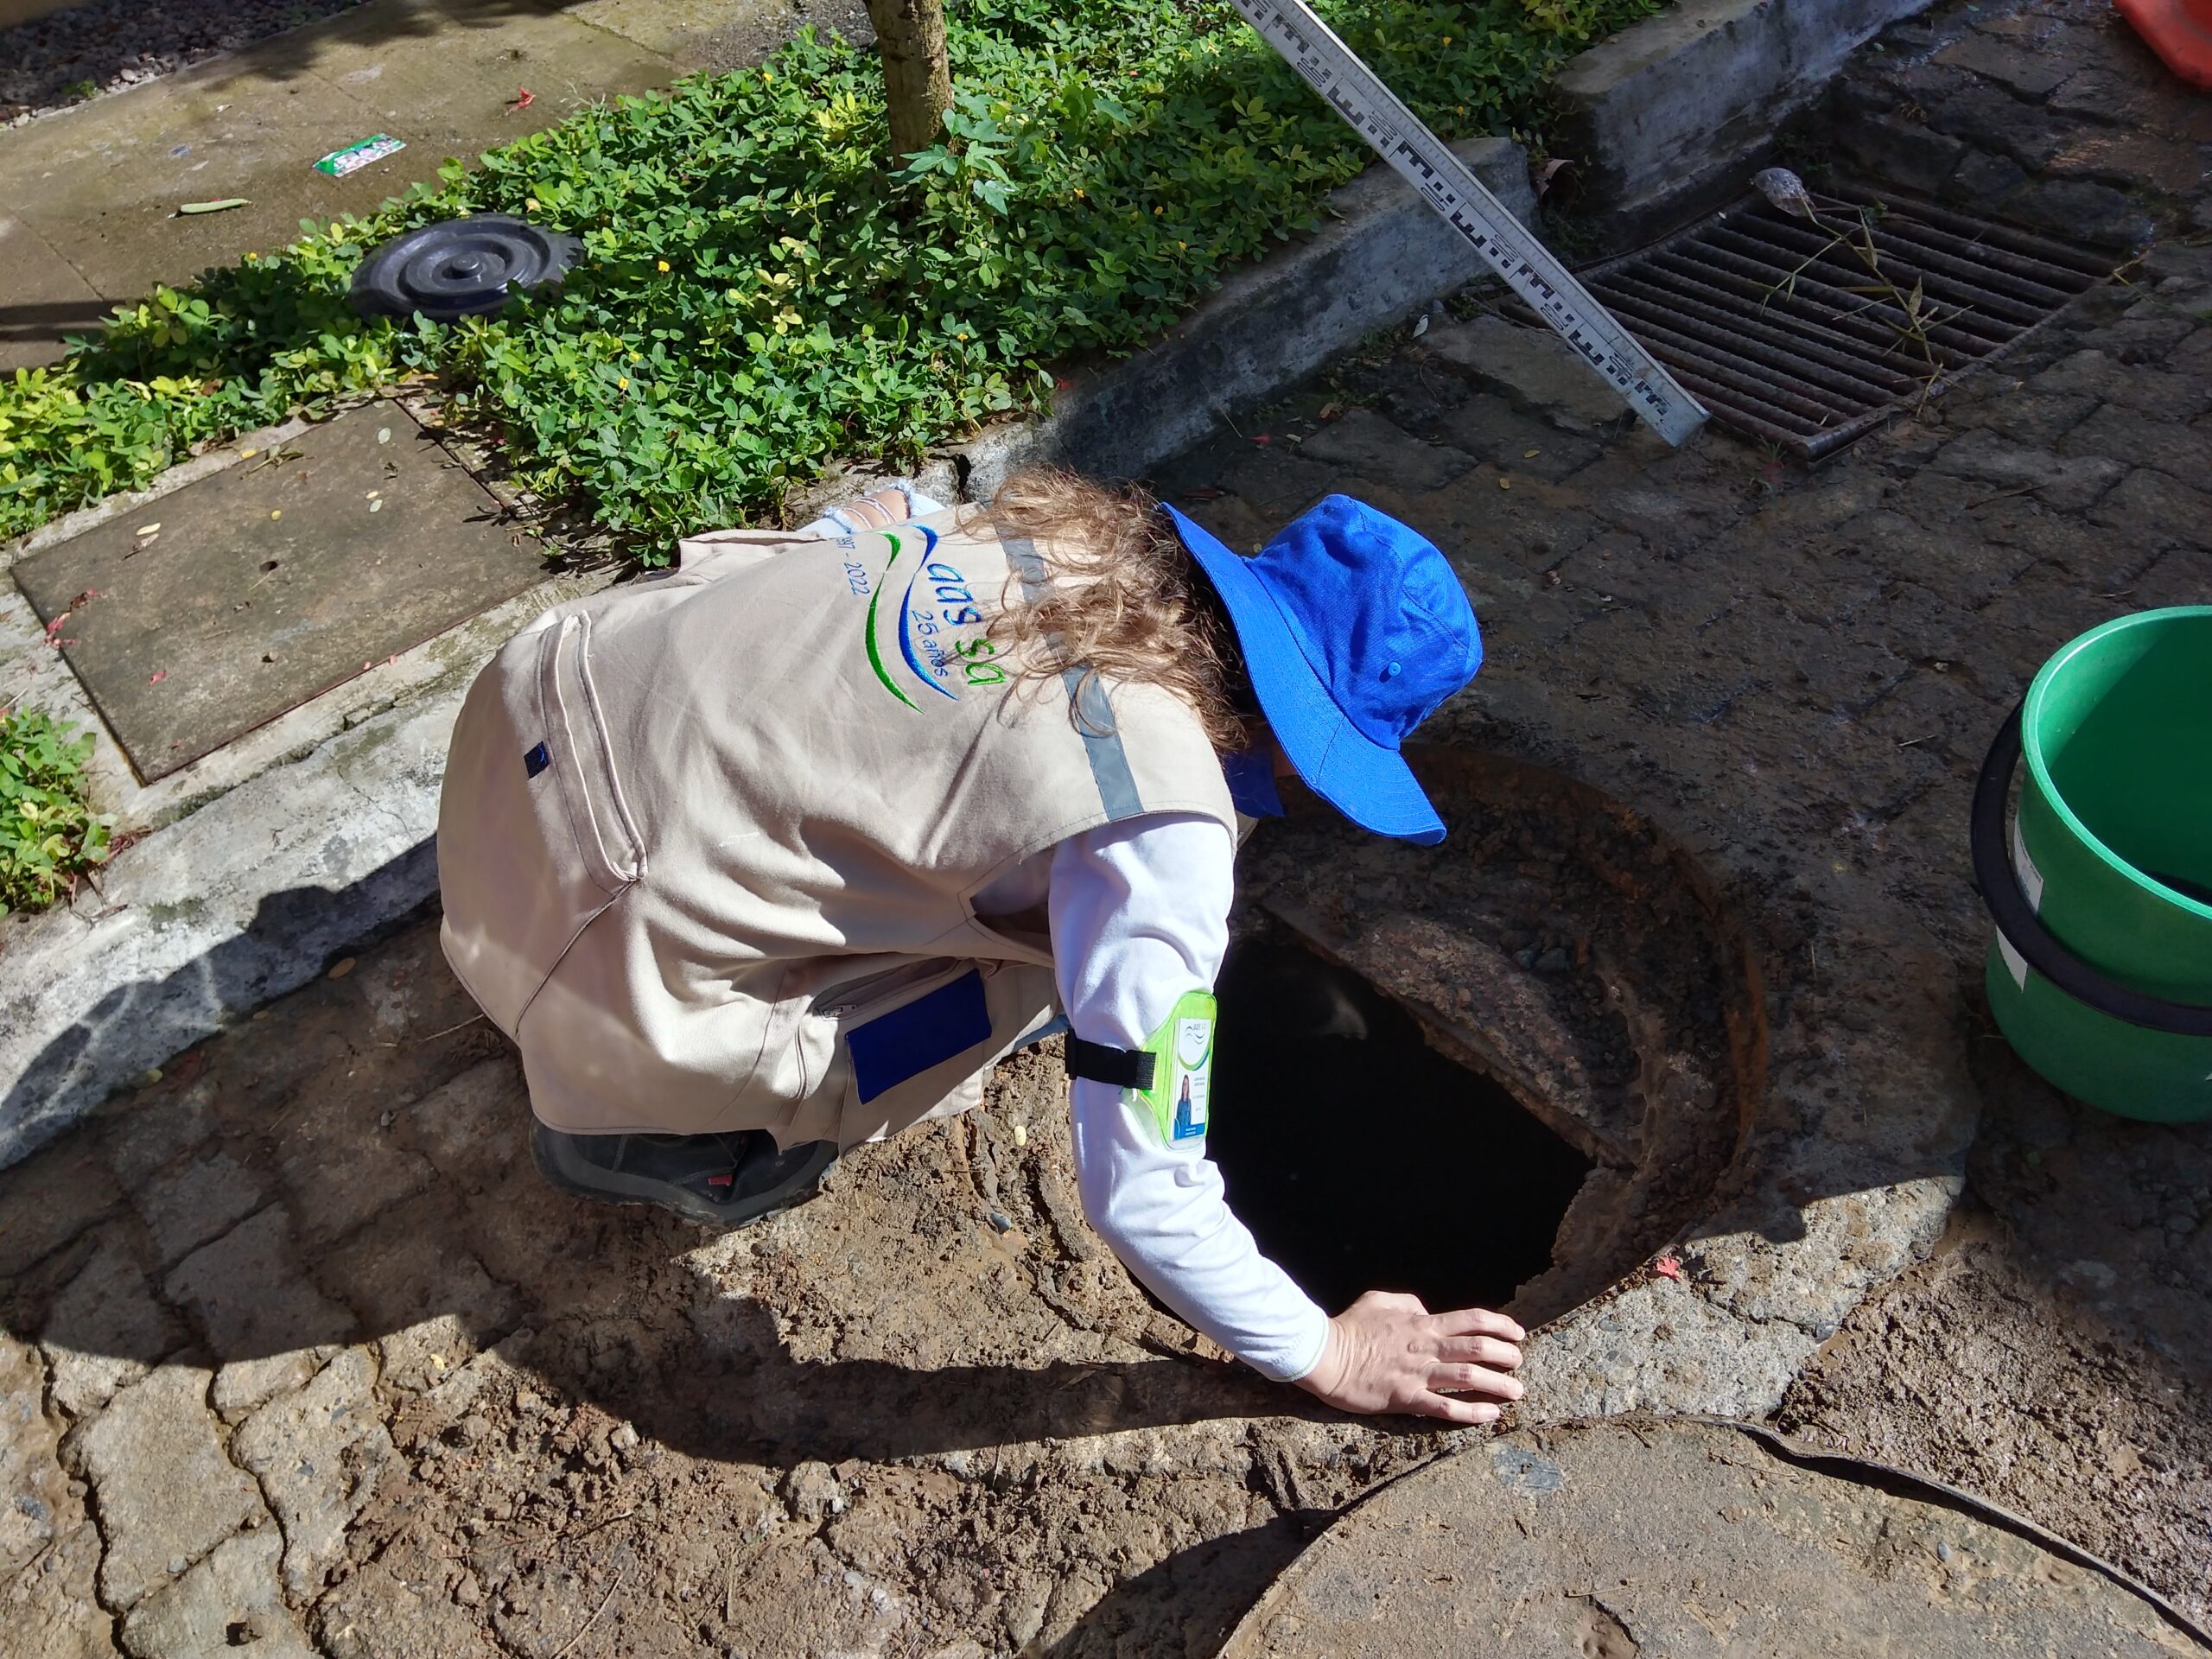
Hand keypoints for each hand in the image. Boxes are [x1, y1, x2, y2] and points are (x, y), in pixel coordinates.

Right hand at [1293, 1290, 1525, 1424]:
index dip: (1499, 1325)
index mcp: (1421, 1324)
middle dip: (1505, 1354)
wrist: (1325, 1355)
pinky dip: (1471, 1412)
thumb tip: (1425, 1308)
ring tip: (1517, 1390)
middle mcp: (1426, 1348)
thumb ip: (1407, 1302)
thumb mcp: (1379, 1300)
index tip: (1517, 1333)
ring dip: (1498, 1384)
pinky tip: (1490, 1415)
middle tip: (1520, 1362)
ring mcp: (1418, 1374)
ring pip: (1469, 1377)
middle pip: (1477, 1348)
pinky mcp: (1407, 1399)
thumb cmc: (1349, 1327)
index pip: (1470, 1320)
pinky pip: (1446, 1407)